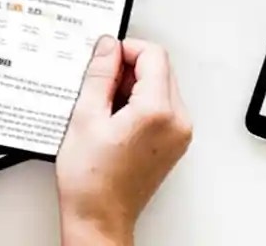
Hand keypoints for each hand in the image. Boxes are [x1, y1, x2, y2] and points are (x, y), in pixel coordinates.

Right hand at [56, 37, 192, 245]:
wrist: (99, 218)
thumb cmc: (90, 180)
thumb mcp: (85, 116)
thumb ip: (99, 74)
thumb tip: (108, 46)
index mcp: (158, 111)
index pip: (153, 54)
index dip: (125, 49)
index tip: (104, 59)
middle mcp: (177, 121)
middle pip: (160, 68)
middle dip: (129, 69)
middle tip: (100, 89)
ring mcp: (179, 134)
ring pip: (161, 86)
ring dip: (134, 87)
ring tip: (106, 110)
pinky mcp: (175, 142)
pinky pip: (162, 106)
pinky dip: (140, 104)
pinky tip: (116, 121)